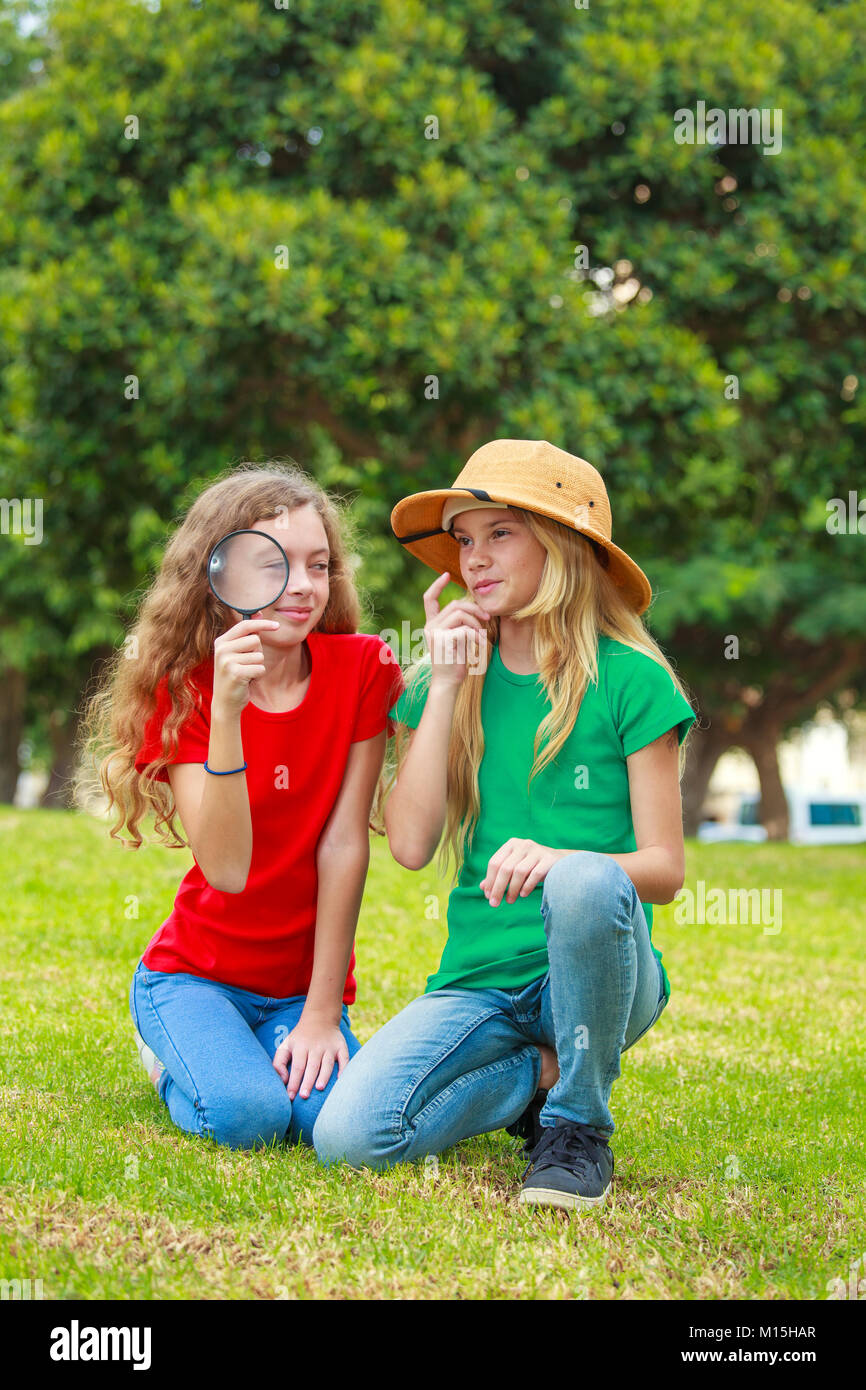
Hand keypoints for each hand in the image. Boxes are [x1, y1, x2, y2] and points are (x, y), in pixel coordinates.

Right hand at [212, 617, 279, 717]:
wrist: (225, 702)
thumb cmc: (235, 674)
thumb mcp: (237, 652)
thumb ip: (247, 634)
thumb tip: (259, 612)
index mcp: (221, 641)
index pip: (244, 625)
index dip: (262, 624)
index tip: (277, 626)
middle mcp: (222, 649)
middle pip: (255, 640)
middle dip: (258, 652)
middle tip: (247, 664)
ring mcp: (227, 661)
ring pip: (259, 655)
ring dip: (258, 666)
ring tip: (246, 673)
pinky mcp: (236, 673)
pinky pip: (260, 668)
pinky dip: (258, 676)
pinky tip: (247, 681)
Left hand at [271, 1013, 349, 1100]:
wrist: (320, 1017)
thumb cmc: (300, 1038)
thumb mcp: (285, 1045)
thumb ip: (279, 1063)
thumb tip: (283, 1081)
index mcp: (300, 1046)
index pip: (297, 1067)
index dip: (293, 1082)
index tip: (290, 1096)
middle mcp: (315, 1047)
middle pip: (311, 1066)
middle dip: (307, 1082)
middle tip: (304, 1096)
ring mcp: (329, 1047)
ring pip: (327, 1063)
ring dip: (324, 1076)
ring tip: (319, 1088)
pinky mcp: (341, 1046)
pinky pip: (344, 1057)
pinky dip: (344, 1067)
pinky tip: (341, 1078)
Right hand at [422, 571, 489, 686]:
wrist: (448, 682)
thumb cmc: (456, 662)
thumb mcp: (458, 639)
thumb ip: (461, 623)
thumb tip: (475, 609)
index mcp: (432, 624)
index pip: (429, 599)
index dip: (437, 585)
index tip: (446, 575)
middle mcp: (430, 626)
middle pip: (455, 605)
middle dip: (474, 609)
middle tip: (487, 618)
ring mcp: (434, 632)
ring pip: (460, 614)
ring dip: (476, 623)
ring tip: (481, 636)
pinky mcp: (442, 640)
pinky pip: (464, 629)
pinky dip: (476, 636)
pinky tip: (480, 645)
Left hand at [481, 839, 570, 906]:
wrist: (561, 862)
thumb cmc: (533, 866)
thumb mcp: (514, 868)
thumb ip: (499, 876)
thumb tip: (482, 887)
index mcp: (511, 844)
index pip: (495, 863)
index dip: (489, 880)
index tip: (487, 896)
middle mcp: (523, 844)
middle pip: (505, 868)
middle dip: (498, 888)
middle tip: (494, 903)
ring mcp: (537, 850)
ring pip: (519, 872)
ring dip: (512, 889)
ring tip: (509, 900)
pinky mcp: (549, 859)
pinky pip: (535, 874)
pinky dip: (527, 886)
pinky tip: (523, 895)